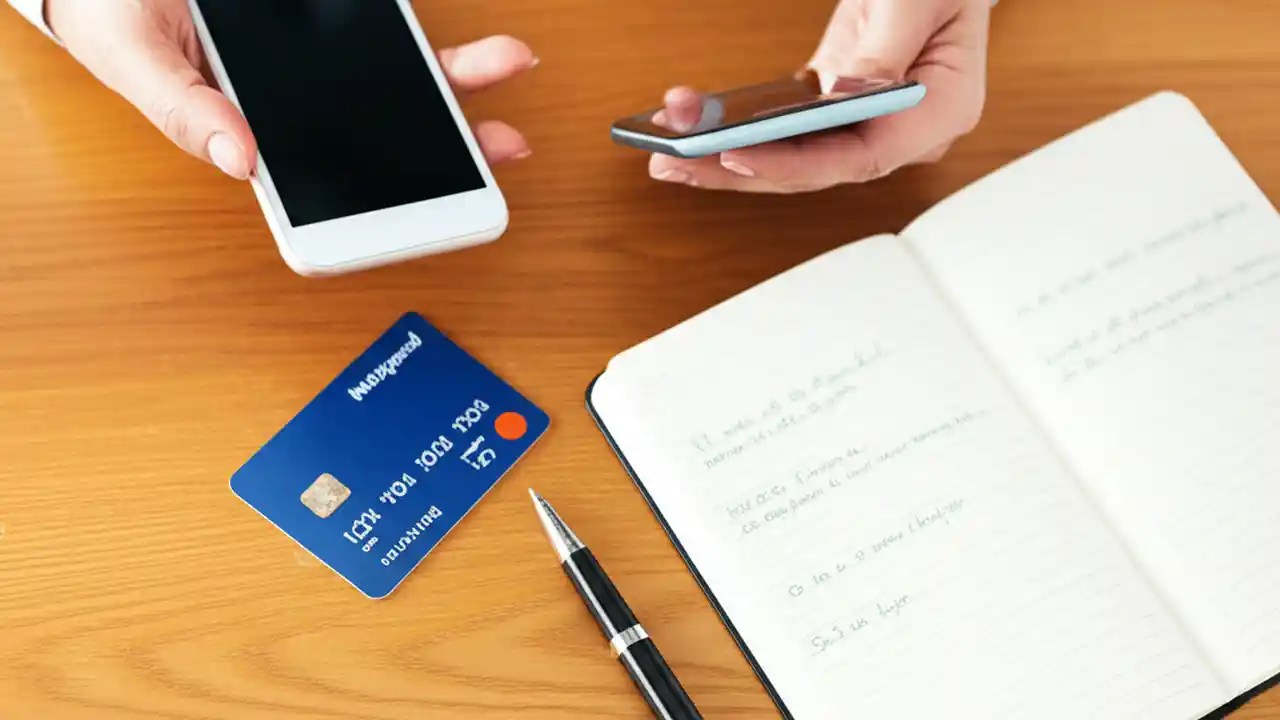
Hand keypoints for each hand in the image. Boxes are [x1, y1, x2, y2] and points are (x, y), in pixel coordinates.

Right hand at [45, 0, 536, 180]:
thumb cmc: (114, 20)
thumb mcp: (135, 63)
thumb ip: (184, 110)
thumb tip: (241, 158)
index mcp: (258, 136)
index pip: (333, 187)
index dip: (387, 208)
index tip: (435, 212)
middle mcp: (301, 108)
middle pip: (388, 137)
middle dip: (452, 142)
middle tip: (505, 144)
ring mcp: (321, 66)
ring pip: (401, 83)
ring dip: (457, 80)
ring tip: (510, 63)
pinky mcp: (328, 22)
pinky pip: (385, 33)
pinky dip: (424, 37)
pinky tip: (462, 36)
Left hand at [650, 0, 989, 191]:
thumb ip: (885, 52)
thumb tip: (841, 100)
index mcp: (941, 114)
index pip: (862, 159)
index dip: (795, 165)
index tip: (735, 155)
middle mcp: (902, 133)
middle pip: (813, 169)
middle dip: (737, 168)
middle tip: (674, 163)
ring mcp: (866, 126)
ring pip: (790, 159)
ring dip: (722, 158)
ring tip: (665, 153)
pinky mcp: (834, 112)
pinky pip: (782, 134)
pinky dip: (735, 132)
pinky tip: (690, 128)